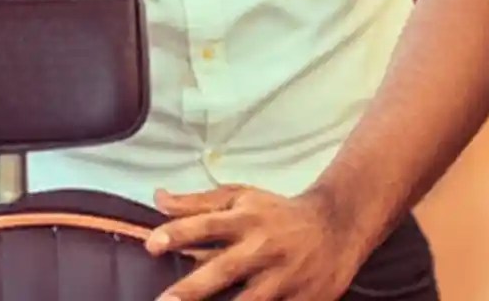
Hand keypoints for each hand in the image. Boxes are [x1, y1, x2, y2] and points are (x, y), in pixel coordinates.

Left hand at [146, 185, 363, 300]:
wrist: (337, 226)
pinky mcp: (303, 300)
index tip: (151, 245)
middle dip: (192, 288)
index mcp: (245, 219)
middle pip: (224, 269)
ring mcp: (283, 278)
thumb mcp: (240, 198)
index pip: (206, 224)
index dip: (179, 233)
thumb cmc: (277, 213)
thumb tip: (157, 199)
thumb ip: (197, 203)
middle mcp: (262, 248)